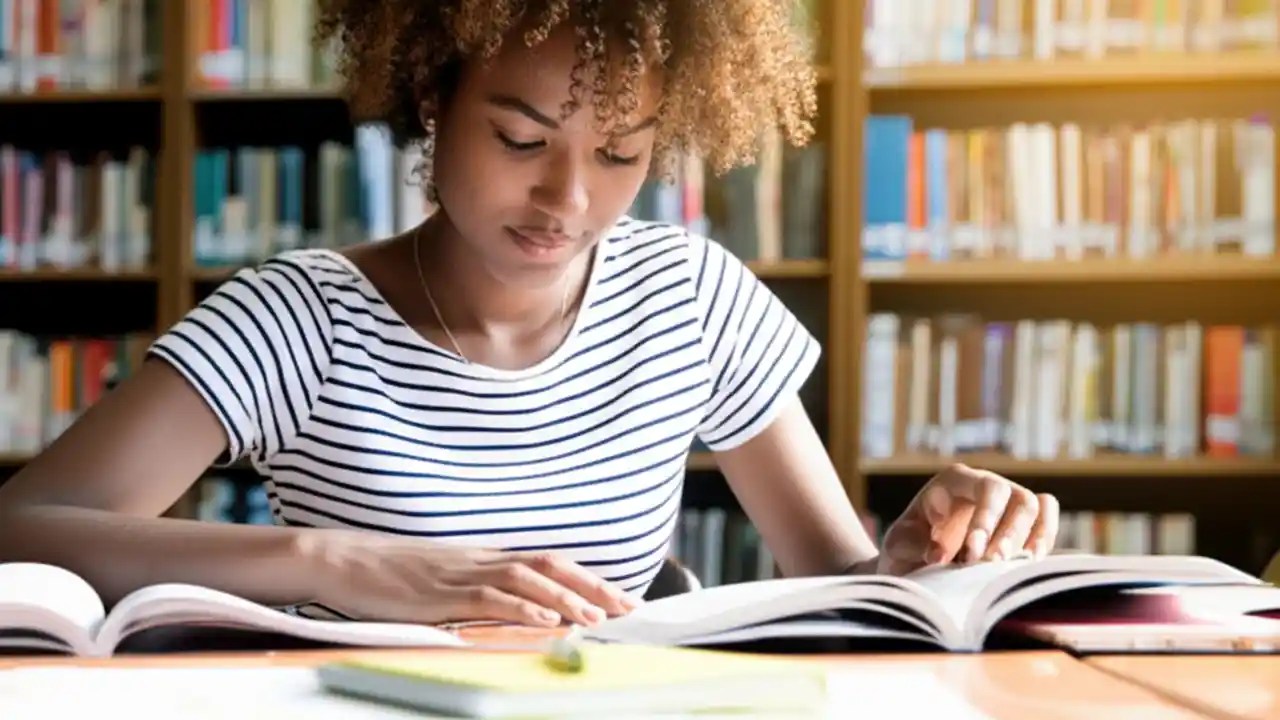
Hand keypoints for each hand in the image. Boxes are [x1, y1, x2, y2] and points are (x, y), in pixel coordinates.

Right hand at [302, 529, 638, 626]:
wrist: (340, 559)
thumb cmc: (386, 574)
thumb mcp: (441, 578)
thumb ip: (476, 589)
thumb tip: (513, 608)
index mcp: (483, 557)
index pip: (548, 562)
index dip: (587, 578)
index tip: (620, 597)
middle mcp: (480, 560)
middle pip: (550, 564)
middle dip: (593, 585)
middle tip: (628, 607)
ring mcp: (461, 574)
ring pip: (527, 578)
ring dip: (565, 597)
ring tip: (597, 617)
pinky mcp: (440, 592)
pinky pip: (489, 599)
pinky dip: (522, 608)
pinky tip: (544, 620)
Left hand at [876, 463, 1059, 575]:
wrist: (912, 564)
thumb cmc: (905, 549)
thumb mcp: (897, 545)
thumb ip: (912, 545)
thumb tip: (939, 554)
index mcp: (954, 482)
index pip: (986, 488)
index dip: (987, 517)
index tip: (972, 554)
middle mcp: (985, 487)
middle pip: (1018, 497)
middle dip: (1009, 534)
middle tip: (992, 566)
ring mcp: (1005, 504)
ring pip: (1037, 508)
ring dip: (1030, 539)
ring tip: (1012, 568)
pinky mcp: (1019, 527)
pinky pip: (1046, 523)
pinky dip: (1044, 541)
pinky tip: (1029, 565)